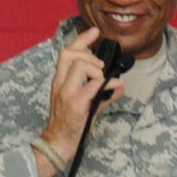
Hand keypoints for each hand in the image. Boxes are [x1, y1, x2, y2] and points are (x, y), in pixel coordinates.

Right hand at [38, 28, 120, 176]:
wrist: (58, 144)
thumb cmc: (69, 126)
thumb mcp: (82, 104)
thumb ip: (100, 92)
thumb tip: (118, 85)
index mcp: (59, 82)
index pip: (66, 52)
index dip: (82, 39)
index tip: (95, 32)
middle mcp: (61, 84)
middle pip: (70, 53)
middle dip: (90, 54)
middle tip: (100, 68)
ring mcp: (68, 94)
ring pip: (81, 65)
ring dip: (98, 70)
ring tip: (104, 81)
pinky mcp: (78, 104)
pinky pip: (95, 85)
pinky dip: (110, 83)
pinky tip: (116, 88)